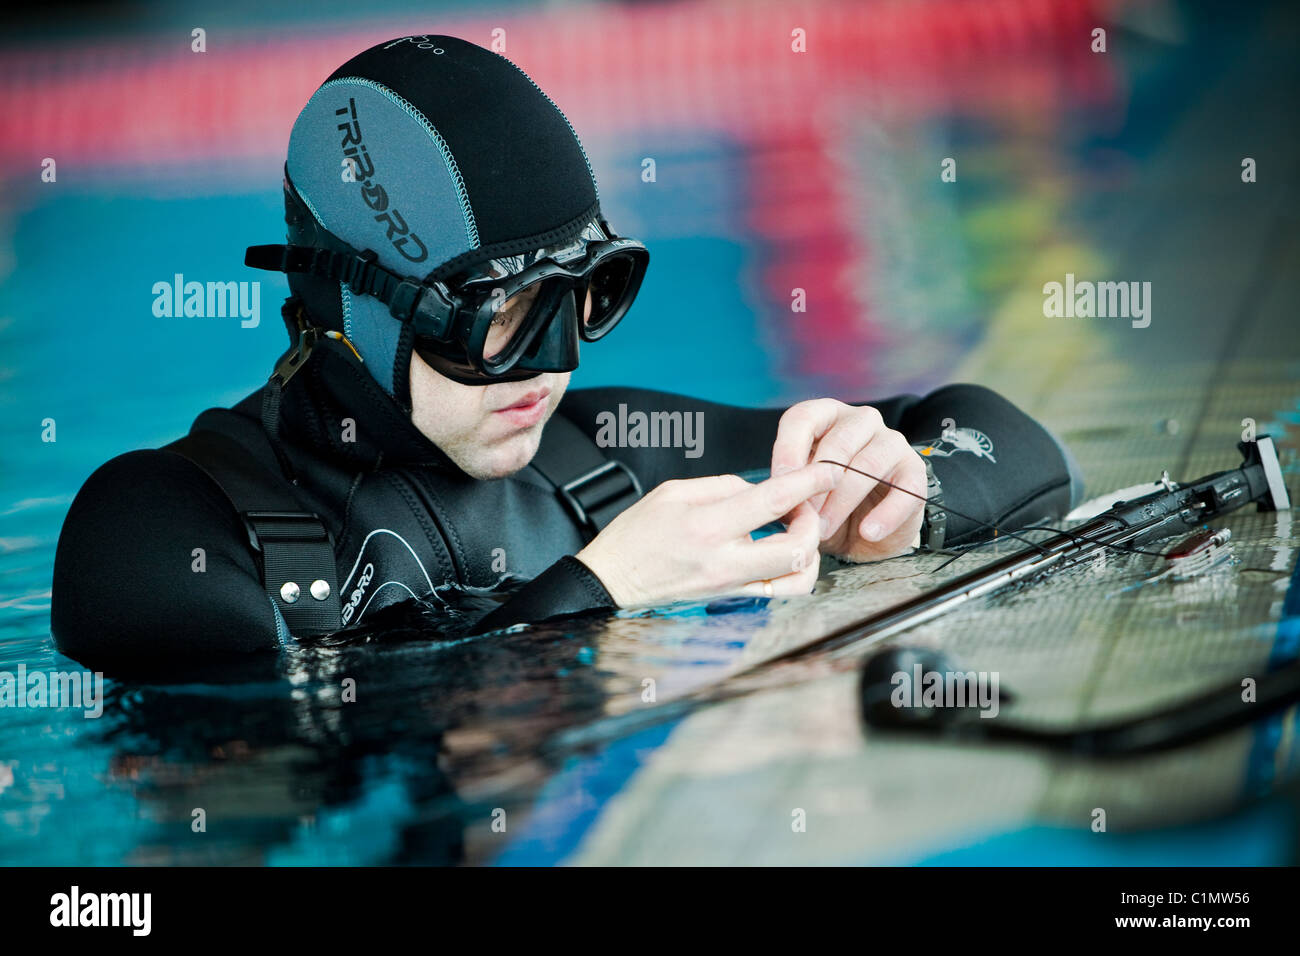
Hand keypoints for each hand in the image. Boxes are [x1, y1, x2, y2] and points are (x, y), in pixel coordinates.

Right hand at [575, 463, 838, 606]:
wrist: (611, 582)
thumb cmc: (636, 534)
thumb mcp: (673, 492)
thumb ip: (723, 487)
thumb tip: (761, 489)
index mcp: (707, 525)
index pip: (771, 501)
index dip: (807, 482)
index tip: (827, 470)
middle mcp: (723, 561)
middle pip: (796, 548)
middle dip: (812, 522)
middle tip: (803, 506)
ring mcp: (730, 586)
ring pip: (796, 578)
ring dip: (808, 551)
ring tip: (794, 531)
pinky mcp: (732, 600)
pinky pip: (780, 592)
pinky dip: (792, 571)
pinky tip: (781, 553)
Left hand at [770, 399, 925, 561]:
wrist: (866, 531)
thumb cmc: (827, 503)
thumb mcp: (801, 493)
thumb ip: (789, 485)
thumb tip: (777, 491)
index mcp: (826, 416)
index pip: (803, 417)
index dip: (788, 450)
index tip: (779, 483)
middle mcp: (861, 421)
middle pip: (838, 443)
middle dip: (817, 485)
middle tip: (804, 517)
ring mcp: (891, 443)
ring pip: (868, 465)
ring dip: (843, 502)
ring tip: (825, 530)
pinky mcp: (914, 471)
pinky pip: (905, 490)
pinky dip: (886, 515)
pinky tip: (868, 532)